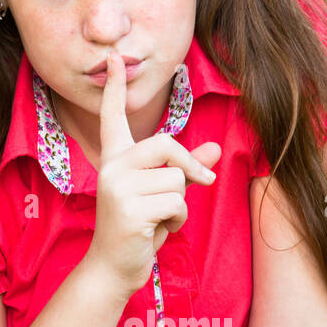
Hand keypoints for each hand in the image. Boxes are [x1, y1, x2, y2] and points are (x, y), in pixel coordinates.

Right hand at [86, 50, 221, 293]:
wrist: (113, 268)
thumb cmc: (139, 230)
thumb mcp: (163, 195)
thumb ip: (185, 170)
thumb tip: (215, 150)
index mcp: (115, 159)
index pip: (113, 117)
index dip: (113, 87)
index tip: (113, 57)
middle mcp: (111, 167)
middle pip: (166, 144)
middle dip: (189, 166)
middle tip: (199, 183)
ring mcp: (116, 186)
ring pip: (177, 179)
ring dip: (180, 204)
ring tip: (160, 219)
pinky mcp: (128, 208)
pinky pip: (176, 201)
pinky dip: (178, 219)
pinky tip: (157, 231)